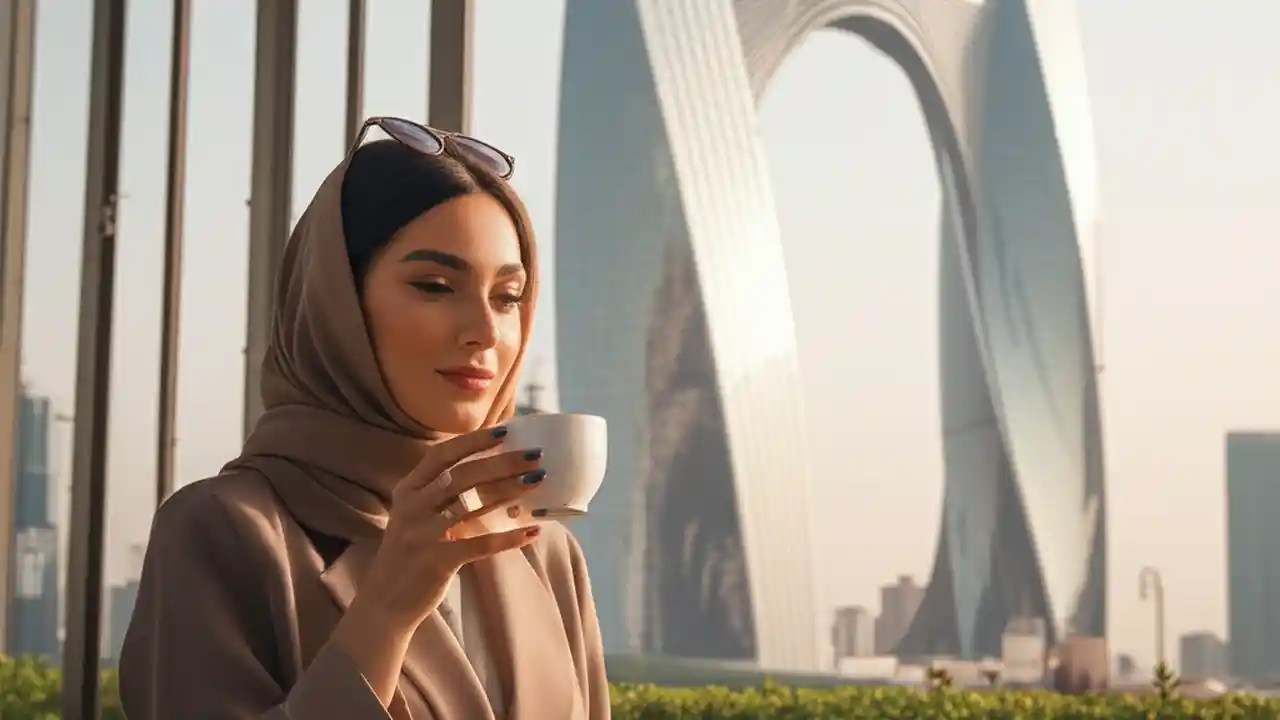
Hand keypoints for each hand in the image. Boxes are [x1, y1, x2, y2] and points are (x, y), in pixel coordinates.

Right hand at [359, 425, 545, 627]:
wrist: (384, 603)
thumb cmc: (410, 555)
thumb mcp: (415, 517)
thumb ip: (440, 494)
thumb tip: (491, 469)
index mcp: (407, 490)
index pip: (442, 455)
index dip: (473, 441)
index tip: (505, 431)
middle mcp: (412, 507)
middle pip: (463, 475)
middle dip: (502, 462)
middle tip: (535, 455)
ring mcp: (422, 534)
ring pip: (473, 504)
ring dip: (510, 490)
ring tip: (538, 480)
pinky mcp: (436, 561)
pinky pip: (480, 544)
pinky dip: (508, 538)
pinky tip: (532, 531)